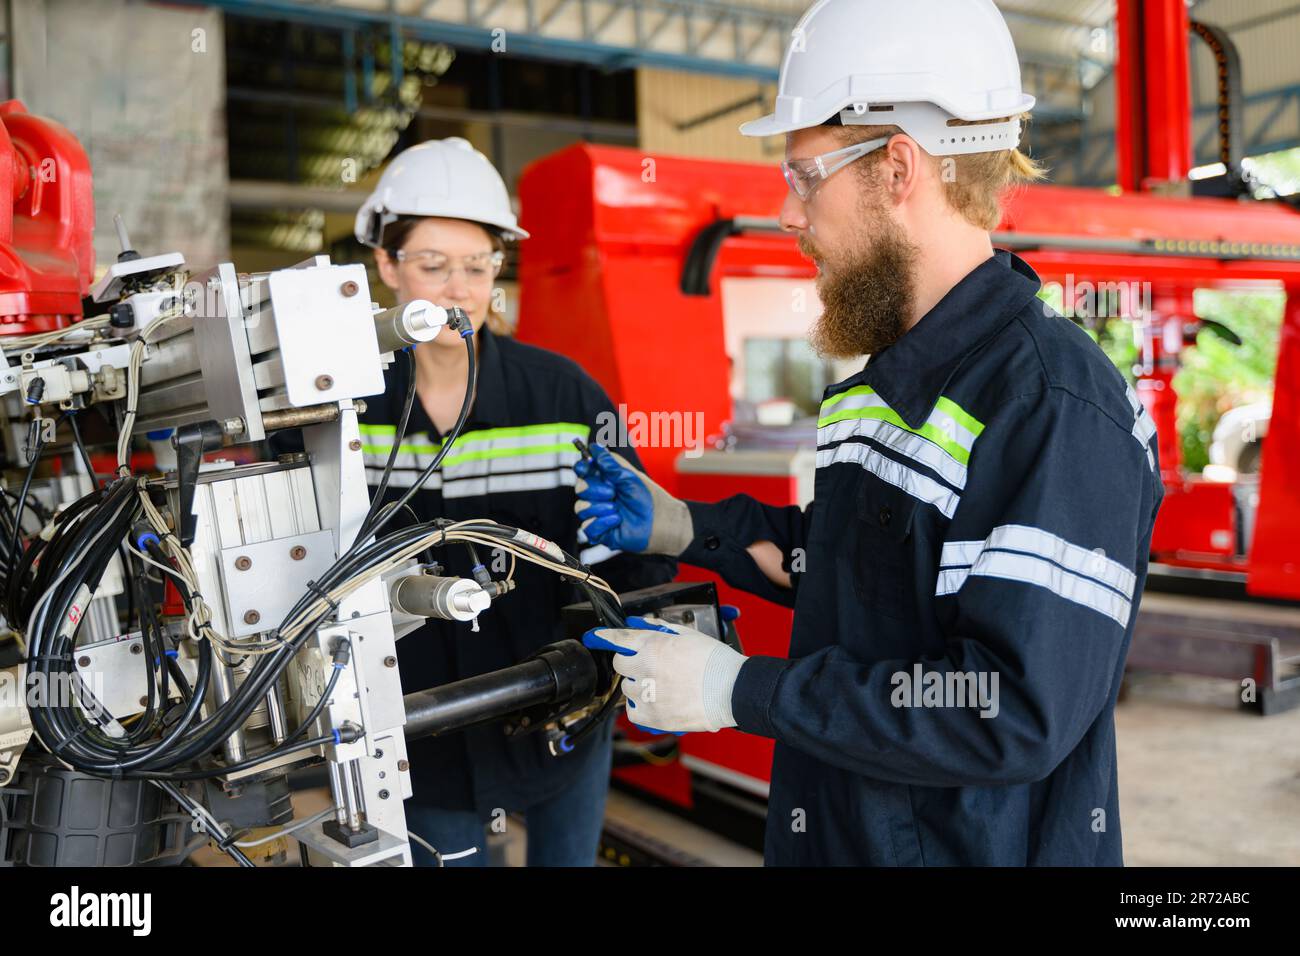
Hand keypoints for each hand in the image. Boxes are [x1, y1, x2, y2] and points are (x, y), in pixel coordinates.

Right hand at [573, 444, 691, 555]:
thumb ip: (609, 463)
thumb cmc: (647, 498)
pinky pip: (587, 526)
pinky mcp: (598, 530)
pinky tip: (617, 520)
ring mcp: (597, 513)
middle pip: (580, 488)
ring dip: (600, 507)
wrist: (659, 521)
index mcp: (604, 480)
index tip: (585, 468)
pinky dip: (602, 522)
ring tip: (617, 509)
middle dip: (595, 489)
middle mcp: (598, 495)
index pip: (583, 471)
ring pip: (581, 508)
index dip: (582, 468)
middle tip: (612, 492)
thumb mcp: (628, 477)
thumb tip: (595, 447)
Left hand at [582, 615, 746, 733]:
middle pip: (620, 664)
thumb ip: (660, 629)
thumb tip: (642, 624)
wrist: (732, 691)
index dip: (605, 637)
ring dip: (638, 684)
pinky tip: (655, 701)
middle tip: (647, 664)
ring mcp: (648, 695)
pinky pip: (632, 711)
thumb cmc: (715, 663)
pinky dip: (640, 706)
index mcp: (653, 647)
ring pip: (627, 689)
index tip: (594, 636)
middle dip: (630, 661)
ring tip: (661, 685)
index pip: (619, 639)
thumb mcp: (688, 635)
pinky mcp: (654, 718)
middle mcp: (646, 670)